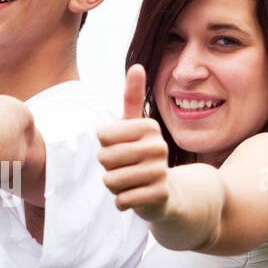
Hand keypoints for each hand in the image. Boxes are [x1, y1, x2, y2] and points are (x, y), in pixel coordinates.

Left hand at [97, 65, 169, 218]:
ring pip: (111, 180)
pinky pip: (123, 199)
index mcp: (149, 127)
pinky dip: (122, 201)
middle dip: (107, 167)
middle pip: (105, 158)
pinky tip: (133, 196)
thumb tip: (137, 66)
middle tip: (123, 168)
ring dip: (113, 185)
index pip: (103, 135)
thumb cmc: (141, 155)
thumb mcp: (134, 125)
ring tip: (128, 182)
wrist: (165, 193)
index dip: (104, 145)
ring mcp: (161, 172)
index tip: (120, 148)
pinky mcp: (159, 195)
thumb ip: (132, 97)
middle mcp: (159, 147)